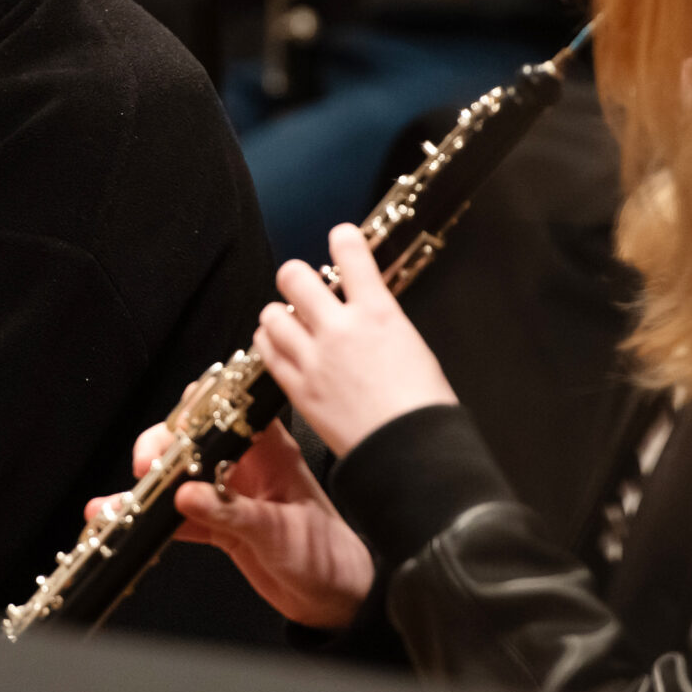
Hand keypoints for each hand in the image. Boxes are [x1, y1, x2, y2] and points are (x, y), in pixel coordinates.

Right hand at [84, 419, 372, 628]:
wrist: (337, 601)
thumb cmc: (328, 557)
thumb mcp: (280, 533)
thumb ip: (232, 514)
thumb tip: (187, 495)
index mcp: (269, 451)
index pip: (226, 411)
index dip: (194, 413)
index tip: (173, 435)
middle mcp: (245, 465)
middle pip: (192, 439)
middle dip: (160, 449)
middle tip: (144, 469)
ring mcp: (229, 493)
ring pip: (177, 477)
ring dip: (145, 487)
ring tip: (114, 503)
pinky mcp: (218, 524)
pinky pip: (177, 515)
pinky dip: (150, 519)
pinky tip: (117, 517)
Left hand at [254, 224, 457, 459]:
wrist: (411, 452)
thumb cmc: (423, 405)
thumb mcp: (412, 346)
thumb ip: (381, 322)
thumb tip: (364, 313)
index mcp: (378, 312)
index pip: (351, 253)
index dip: (343, 239)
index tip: (341, 238)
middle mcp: (340, 328)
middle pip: (294, 277)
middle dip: (297, 277)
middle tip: (304, 288)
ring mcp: (314, 358)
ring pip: (271, 314)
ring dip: (279, 314)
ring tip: (290, 323)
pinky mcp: (298, 388)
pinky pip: (267, 352)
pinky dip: (270, 344)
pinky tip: (280, 347)